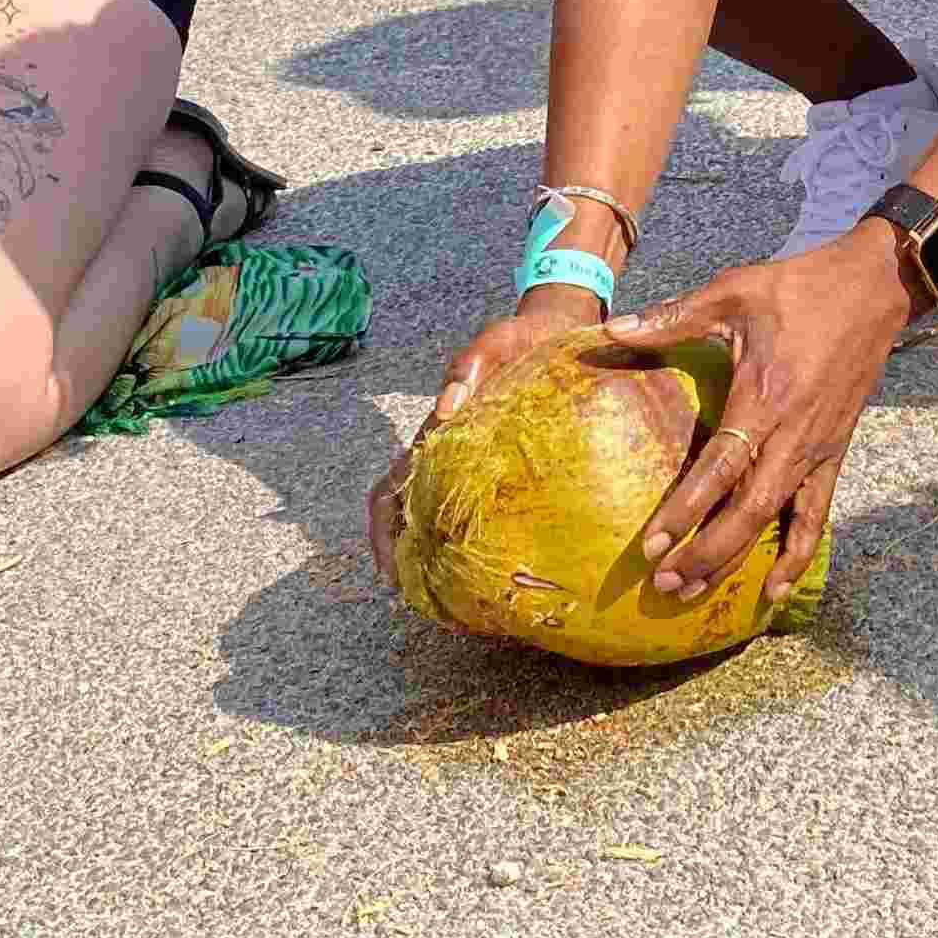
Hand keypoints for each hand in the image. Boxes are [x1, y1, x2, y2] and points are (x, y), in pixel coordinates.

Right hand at [368, 286, 609, 586]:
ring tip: (464, 610)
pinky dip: (480, 547)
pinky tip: (503, 577)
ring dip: (442, 565)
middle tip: (432, 608)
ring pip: (442, 526)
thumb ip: (469, 364)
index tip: (392, 574)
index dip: (382, 535)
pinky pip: (482, 514)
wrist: (554, 328)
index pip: (389, 493)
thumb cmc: (520, 337)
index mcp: (435, 437)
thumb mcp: (495, 341)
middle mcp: (445, 459)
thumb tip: (446, 409)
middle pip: (408, 523)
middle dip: (410, 567)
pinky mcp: (503, 469)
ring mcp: (471, 467)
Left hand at [601, 230, 914, 601]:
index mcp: (765, 395)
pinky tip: (776, 588)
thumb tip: (613, 330)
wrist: (874, 288)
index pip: (720, 468)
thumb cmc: (799, 287)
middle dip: (708, 554)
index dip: (686, 511)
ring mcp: (819, 447)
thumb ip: (673, 318)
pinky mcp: (836, 451)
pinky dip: (797, 553)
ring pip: (780, 520)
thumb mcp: (733, 291)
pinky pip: (817, 513)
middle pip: (750, 511)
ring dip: (741, 560)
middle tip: (666, 585)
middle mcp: (793, 432)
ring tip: (699, 592)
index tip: (652, 546)